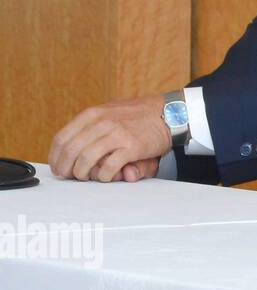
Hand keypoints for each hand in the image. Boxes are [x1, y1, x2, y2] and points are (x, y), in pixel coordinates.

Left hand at [48, 95, 171, 181]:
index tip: (58, 167)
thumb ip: (88, 126)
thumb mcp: (108, 112)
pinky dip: (104, 175)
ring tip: (86, 177)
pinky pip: (110, 166)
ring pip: (86, 159)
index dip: (56, 157)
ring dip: (83, 173)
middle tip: (69, 176)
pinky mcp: (132, 146)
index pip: (62, 138)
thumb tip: (69, 146)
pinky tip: (106, 176)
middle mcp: (101, 122)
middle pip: (71, 150)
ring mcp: (117, 134)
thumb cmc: (137, 116)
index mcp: (92, 114)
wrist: (168, 113)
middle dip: (66, 168)